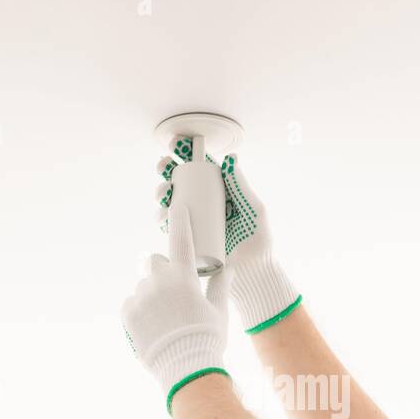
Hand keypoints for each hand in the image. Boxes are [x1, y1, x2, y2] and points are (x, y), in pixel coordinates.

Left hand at [122, 201, 230, 413]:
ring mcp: (141, 296)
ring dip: (151, 294)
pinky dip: (140, 311)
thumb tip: (229, 267)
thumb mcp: (219, 312)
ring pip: (143, 286)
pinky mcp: (128, 312)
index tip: (177, 206)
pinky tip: (152, 327)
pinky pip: (132, 303)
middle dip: (160, 270)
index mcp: (185, 278)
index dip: (179, 220)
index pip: (181, 239)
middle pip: (153, 262)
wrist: (185, 369)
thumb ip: (221, 286)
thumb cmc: (207, 339)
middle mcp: (160, 281)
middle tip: (170, 291)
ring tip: (163, 320)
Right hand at [154, 140, 300, 333]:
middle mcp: (204, 204)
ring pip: (171, 201)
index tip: (176, 144)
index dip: (185, 153)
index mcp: (219, 192)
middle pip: (180, 181)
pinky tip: (161, 216)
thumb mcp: (254, 210)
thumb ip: (242, 186)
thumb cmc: (259, 241)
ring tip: (164, 194)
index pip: (200, 168)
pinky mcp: (188, 240)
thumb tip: (230, 158)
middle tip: (163, 167)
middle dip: (166, 170)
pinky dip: (161, 218)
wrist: (251, 273)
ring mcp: (194, 222)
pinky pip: (170, 226)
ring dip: (160, 192)